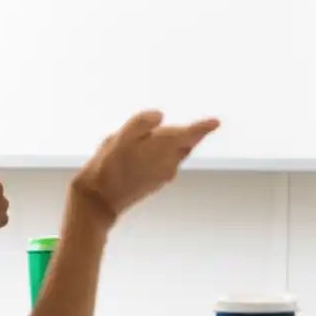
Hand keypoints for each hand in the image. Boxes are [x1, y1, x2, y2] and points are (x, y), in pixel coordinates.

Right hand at [71, 111, 219, 220]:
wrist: (99, 200)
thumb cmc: (108, 166)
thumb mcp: (121, 137)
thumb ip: (142, 123)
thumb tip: (160, 115)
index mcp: (164, 148)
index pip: (190, 134)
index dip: (204, 127)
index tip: (216, 122)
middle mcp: (170, 163)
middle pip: (185, 144)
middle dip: (188, 134)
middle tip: (192, 126)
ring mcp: (164, 175)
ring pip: (175, 154)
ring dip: (171, 144)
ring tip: (156, 138)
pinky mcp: (156, 183)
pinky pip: (165, 163)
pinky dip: (160, 155)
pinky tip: (143, 153)